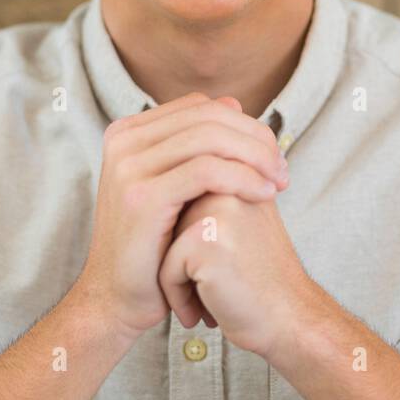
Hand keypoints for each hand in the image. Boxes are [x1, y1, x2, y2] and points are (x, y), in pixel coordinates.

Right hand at [76, 92, 289, 339]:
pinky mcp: (142, 196)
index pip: (200, 107)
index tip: (271, 155)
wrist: (117, 298)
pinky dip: (243, 178)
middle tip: (282, 169)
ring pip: (210, 138)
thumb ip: (199, 146)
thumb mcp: (174, 186)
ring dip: (255, 157)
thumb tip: (234, 101)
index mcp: (128, 132)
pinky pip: (206, 171)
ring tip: (278, 182)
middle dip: (255, 138)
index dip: (243, 124)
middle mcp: (123, 140)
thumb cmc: (153, 245)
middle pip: (207, 116)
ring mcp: (128, 166)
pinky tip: (264, 195)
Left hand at [157, 190, 314, 359]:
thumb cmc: (265, 281)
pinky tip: (208, 313)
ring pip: (165, 247)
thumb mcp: (246, 225)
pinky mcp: (204, 241)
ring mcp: (216, 211)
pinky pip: (166, 271)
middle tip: (220, 286)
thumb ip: (215, 203)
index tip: (227, 270)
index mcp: (239, 176)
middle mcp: (228, 185)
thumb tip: (166, 201)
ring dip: (181, 282)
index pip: (185, 206)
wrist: (293, 321)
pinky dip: (179, 300)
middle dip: (186, 262)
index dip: (197, 249)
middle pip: (172, 223)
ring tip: (214, 299)